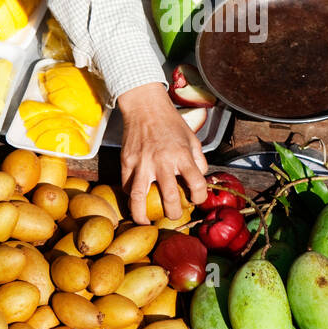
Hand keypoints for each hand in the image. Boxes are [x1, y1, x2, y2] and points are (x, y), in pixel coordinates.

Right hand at [119, 82, 208, 224]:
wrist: (145, 106)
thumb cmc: (170, 122)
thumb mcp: (191, 138)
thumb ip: (198, 160)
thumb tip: (201, 178)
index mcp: (182, 155)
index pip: (197, 184)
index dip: (199, 197)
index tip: (196, 199)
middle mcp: (162, 161)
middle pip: (169, 197)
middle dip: (173, 213)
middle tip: (173, 215)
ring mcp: (142, 162)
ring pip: (139, 198)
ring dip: (142, 215)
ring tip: (146, 222)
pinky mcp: (126, 161)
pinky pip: (127, 185)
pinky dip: (131, 196)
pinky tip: (136, 200)